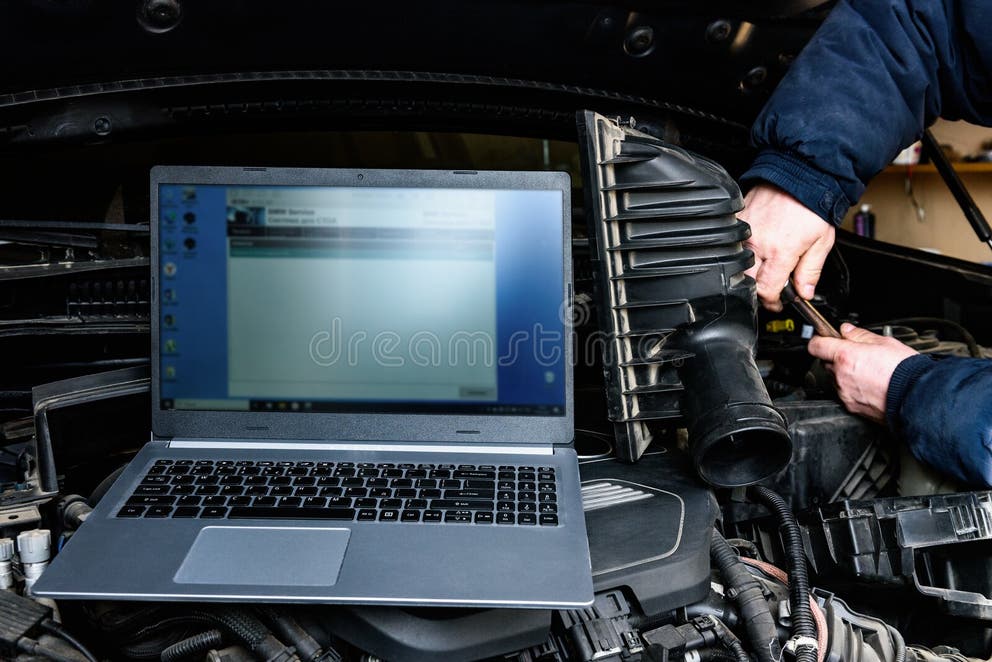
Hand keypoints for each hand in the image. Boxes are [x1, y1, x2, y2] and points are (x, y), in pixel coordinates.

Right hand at [739, 183, 835, 311]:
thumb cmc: (812, 205)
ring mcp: (745, 231)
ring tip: (765, 268)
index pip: (767, 290)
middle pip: (747, 281)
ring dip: (749, 271)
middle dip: (758, 290)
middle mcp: (759, 243)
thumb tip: (803, 293)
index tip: (778, 302)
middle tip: (771, 289)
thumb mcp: (822, 242)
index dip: (772, 302)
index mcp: (781, 251)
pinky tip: (756, 248)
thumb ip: (811, 271)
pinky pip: (734, 244)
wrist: (800, 174)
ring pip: (737, 263)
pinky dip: (742, 251)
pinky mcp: (738, 220)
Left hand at [807, 323, 917, 422]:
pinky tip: (870, 385)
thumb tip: (847, 330)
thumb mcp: (884, 343)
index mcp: (845, 357)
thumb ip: (860, 335)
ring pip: (836, 379)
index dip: (820, 339)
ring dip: (845, 374)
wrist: (918, 397)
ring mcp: (845, 393)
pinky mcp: (852, 407)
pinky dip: (853, 389)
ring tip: (868, 372)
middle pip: (827, 363)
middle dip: (837, 358)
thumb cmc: (905, 371)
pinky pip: (845, 394)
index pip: (816, 345)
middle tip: (857, 356)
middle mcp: (840, 376)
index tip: (825, 338)